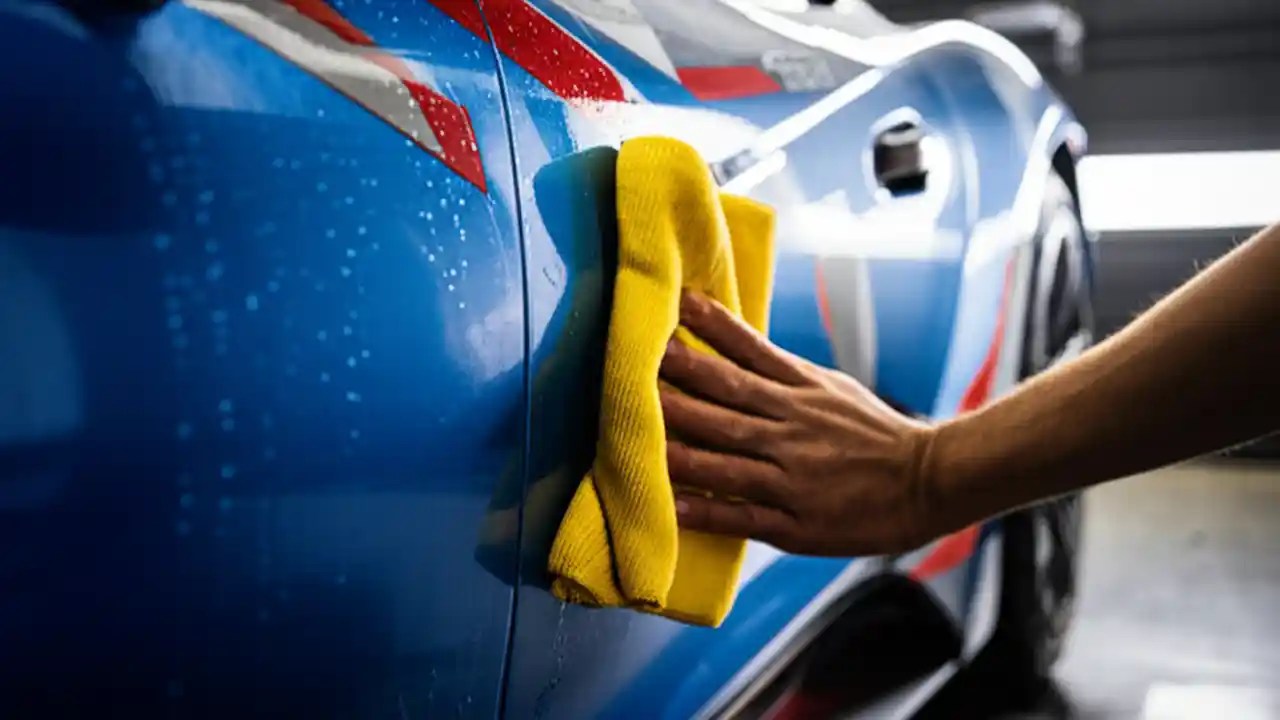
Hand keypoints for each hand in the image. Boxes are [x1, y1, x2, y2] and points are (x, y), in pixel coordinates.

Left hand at [659, 292, 943, 555]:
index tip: (673, 303)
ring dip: (678, 447)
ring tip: (635, 436)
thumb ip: (781, 371)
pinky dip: (706, 511)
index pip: (749, 351)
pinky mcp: (795, 523)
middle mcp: (793, 428)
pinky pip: (742, 516)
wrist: (929, 481)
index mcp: (802, 392)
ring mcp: (792, 477)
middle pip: (727, 400)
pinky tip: (671, 506)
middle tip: (633, 363)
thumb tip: (731, 343)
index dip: (710, 326)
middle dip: (679, 381)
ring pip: (725, 459)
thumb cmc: (874, 433)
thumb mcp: (831, 387)